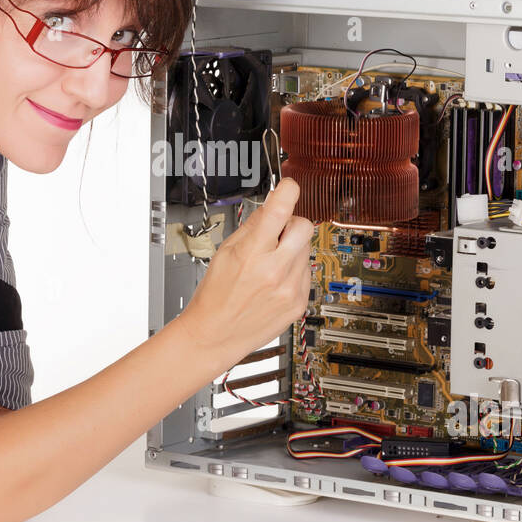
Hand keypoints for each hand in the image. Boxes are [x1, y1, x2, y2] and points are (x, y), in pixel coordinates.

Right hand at [177, 176, 314, 367]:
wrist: (216, 334)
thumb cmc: (215, 295)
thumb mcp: (224, 252)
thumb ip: (252, 227)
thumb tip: (272, 206)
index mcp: (252, 253)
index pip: (279, 210)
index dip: (288, 191)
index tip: (289, 186)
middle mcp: (275, 270)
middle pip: (304, 225)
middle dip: (292, 223)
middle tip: (278, 232)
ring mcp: (290, 288)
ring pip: (306, 249)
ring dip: (292, 249)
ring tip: (269, 265)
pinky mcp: (298, 303)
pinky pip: (306, 273)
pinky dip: (294, 271)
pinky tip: (274, 281)